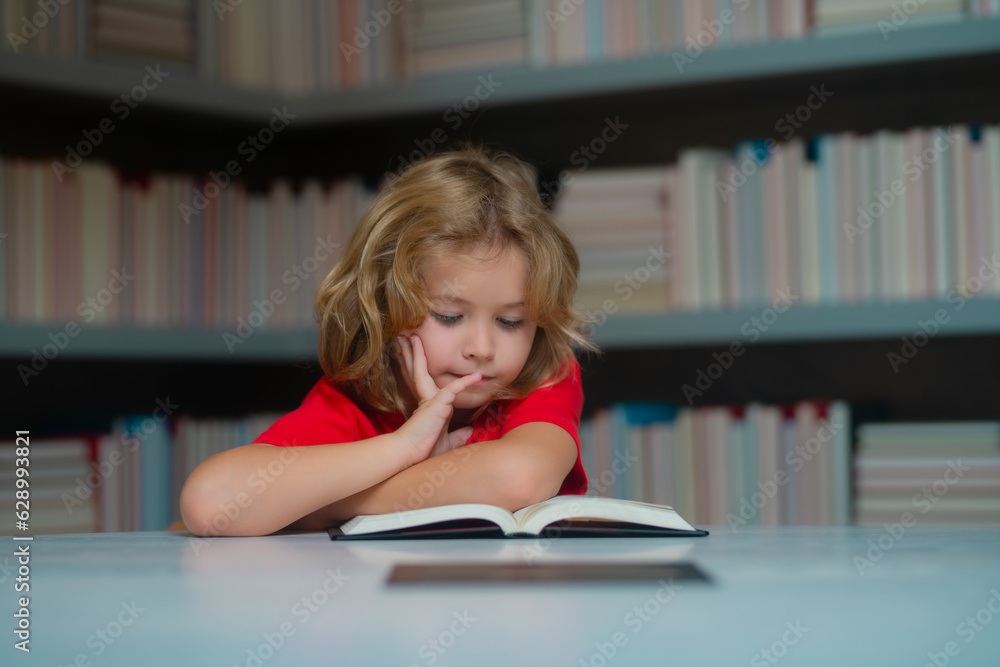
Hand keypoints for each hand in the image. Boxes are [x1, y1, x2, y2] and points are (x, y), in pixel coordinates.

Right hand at [393, 334, 476, 466]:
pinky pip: (453, 389)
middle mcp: (426, 399)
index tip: (414, 354)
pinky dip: (466, 382)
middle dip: (411, 353)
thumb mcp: (447, 441)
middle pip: (417, 371)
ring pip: (424, 372)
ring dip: (419, 354)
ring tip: (414, 337)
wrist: (410, 455)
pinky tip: (476, 376)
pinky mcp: (437, 405)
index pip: (422, 380)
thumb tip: (470, 430)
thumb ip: (458, 435)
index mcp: (428, 406)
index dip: (417, 366)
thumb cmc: (425, 450)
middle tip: (406, 337)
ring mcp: (430, 401)